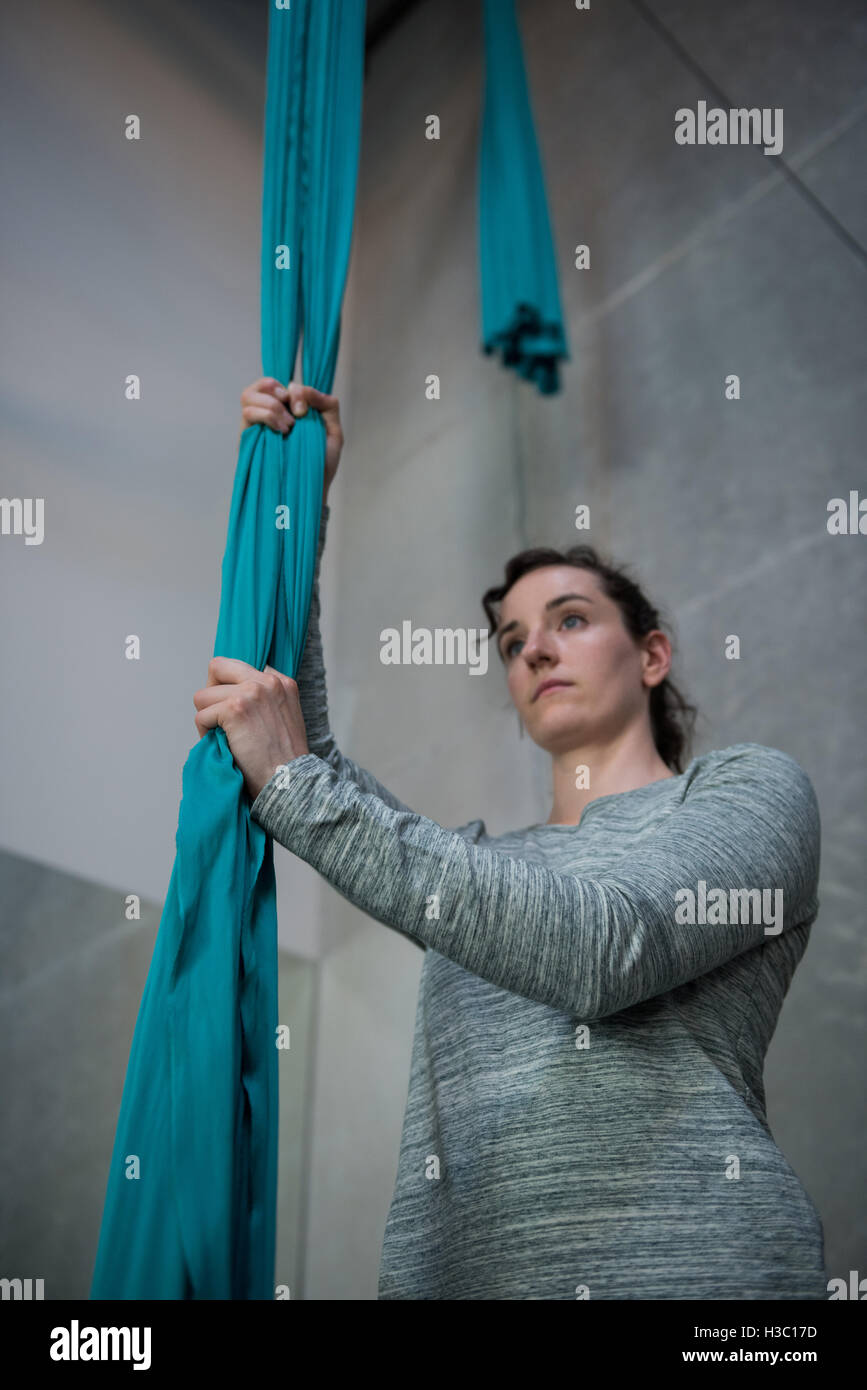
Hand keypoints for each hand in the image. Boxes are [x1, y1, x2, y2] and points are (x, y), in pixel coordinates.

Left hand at [193, 657, 308, 801]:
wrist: (290, 781)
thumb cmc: (284, 759)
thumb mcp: (284, 716)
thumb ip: (265, 699)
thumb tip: (228, 694)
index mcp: (281, 681)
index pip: (238, 668)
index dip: (229, 691)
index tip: (236, 715)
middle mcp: (268, 680)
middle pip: (217, 668)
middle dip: (211, 695)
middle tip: (218, 720)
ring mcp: (251, 692)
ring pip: (203, 696)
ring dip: (207, 719)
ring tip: (224, 738)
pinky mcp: (234, 708)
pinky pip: (201, 716)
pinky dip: (205, 734)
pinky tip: (223, 746)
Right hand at [239, 377, 342, 500]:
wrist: (312, 490)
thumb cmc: (322, 465)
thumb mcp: (333, 432)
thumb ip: (326, 405)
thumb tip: (300, 387)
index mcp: (288, 411)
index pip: (280, 384)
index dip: (294, 391)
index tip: (304, 411)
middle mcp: (269, 416)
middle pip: (259, 385)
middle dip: (278, 394)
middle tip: (295, 415)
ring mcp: (256, 427)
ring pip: (248, 396)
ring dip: (272, 407)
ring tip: (287, 429)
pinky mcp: (248, 439)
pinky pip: (247, 414)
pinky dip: (265, 416)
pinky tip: (281, 432)